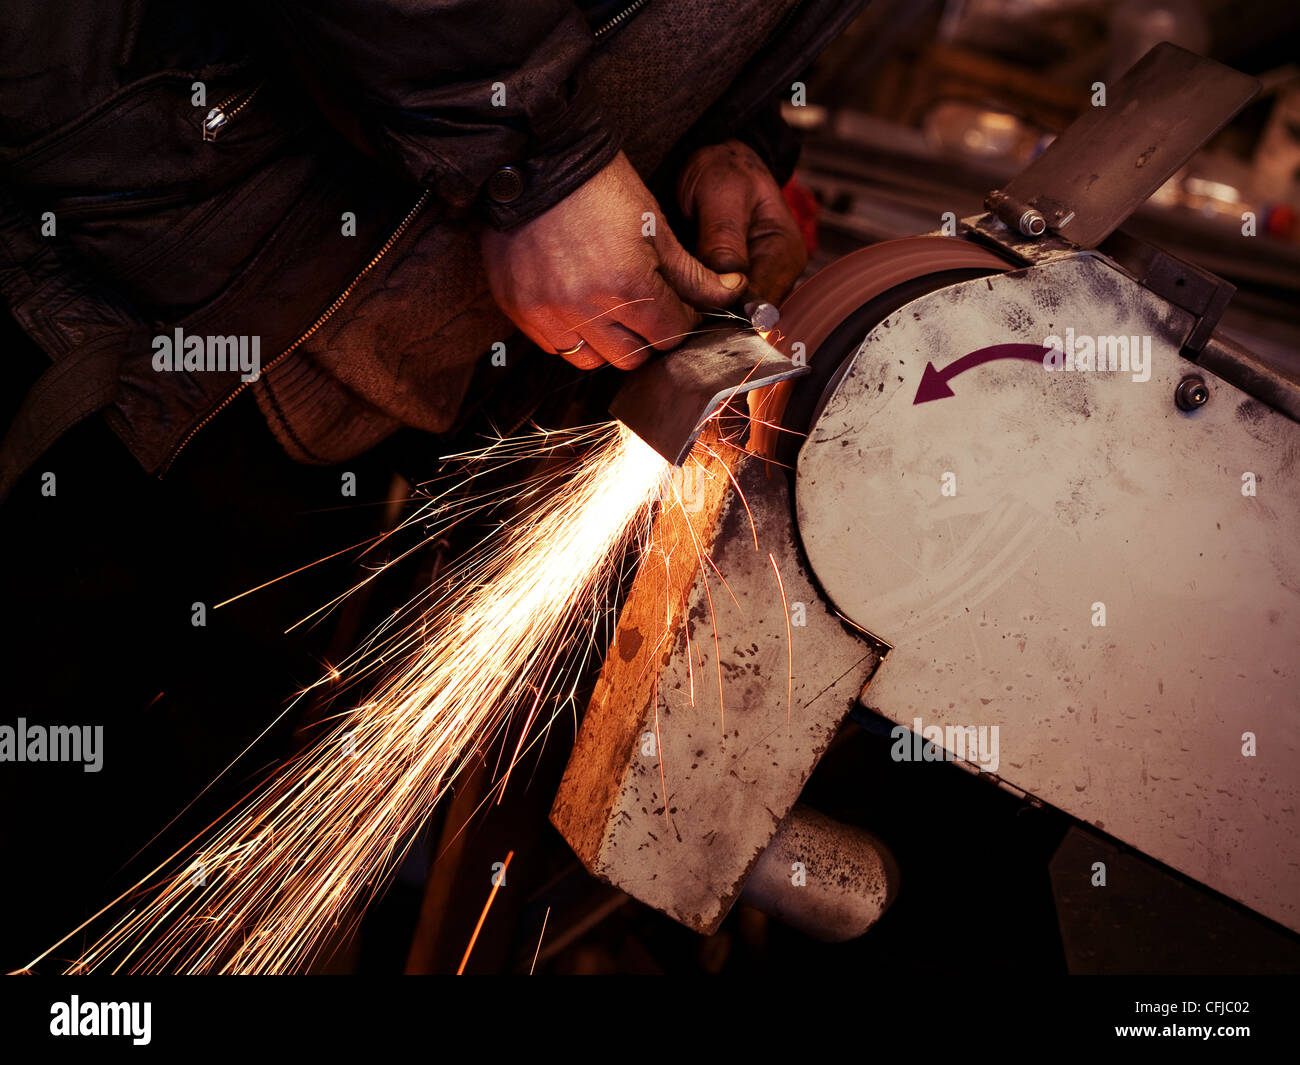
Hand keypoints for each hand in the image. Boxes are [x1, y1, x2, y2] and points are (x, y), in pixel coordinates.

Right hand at [480, 151, 745, 369]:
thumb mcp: (657, 227)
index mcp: (628, 288)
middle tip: (647, 307)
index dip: (680, 320)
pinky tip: (578, 305)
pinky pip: (554, 346)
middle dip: (646, 337)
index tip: (678, 304)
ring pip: (591, 360)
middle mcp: (586, 310)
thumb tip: (732, 295)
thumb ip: (694, 274)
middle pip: (633, 357)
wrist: (538, 159)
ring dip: (608, 344)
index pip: (670, 336)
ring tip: (610, 310)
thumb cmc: (603, 187)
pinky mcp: (520, 309)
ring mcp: (548, 314)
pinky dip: (571, 334)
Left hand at [676, 139, 806, 303]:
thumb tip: (727, 281)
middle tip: (677, 304)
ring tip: (674, 298)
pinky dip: (696, 301)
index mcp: (784, 253)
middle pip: (746, 315)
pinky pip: (716, 304)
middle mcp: (775, 274)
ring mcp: (755, 281)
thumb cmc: (725, 170)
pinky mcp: (734, 283)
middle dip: (712, 312)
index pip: (761, 303)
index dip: (728, 310)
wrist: (714, 160)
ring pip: (728, 313)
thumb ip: (723, 237)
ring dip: (701, 309)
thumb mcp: (723, 194)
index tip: (694, 307)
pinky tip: (677, 295)